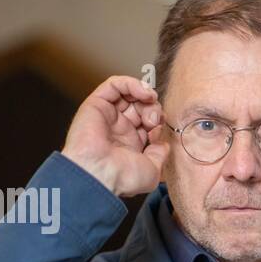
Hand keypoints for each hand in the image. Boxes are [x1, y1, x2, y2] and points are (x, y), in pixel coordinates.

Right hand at [61, 75, 168, 196]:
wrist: (100, 174)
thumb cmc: (123, 177)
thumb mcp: (152, 170)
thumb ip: (160, 153)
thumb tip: (164, 143)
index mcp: (130, 143)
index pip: (149, 122)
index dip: (159, 122)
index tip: (158, 132)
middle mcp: (119, 128)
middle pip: (141, 106)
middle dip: (153, 109)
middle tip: (153, 121)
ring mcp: (107, 116)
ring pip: (129, 94)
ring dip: (144, 94)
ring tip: (150, 101)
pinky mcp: (96, 104)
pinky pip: (114, 84)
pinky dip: (131, 83)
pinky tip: (143, 92)